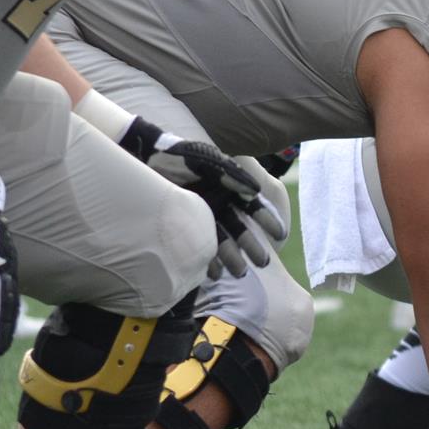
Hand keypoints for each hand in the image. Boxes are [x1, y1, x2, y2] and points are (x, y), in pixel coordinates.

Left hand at [116, 118, 287, 278]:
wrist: (148, 156)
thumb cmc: (180, 156)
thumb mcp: (208, 162)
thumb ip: (232, 176)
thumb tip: (255, 192)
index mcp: (228, 189)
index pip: (252, 208)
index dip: (266, 221)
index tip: (280, 235)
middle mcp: (218, 205)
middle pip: (239, 229)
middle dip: (252, 246)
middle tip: (263, 263)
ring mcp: (202, 216)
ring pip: (221, 241)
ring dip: (232, 257)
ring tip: (240, 273)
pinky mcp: (184, 225)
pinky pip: (199, 245)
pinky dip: (206, 260)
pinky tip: (214, 273)